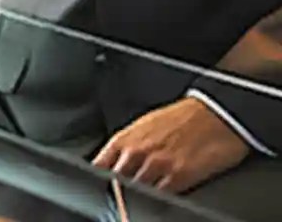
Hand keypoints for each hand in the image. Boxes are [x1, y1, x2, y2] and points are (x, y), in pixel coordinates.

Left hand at [92, 97, 249, 192]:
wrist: (215, 113)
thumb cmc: (181, 119)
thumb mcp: (143, 127)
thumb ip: (125, 148)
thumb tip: (111, 165)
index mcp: (124, 139)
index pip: (99, 167)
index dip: (99, 180)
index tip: (101, 187)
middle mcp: (137, 152)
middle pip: (116, 183)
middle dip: (117, 191)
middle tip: (123, 196)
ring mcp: (157, 165)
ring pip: (136, 192)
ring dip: (136, 197)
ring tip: (140, 199)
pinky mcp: (179, 176)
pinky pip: (160, 197)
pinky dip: (157, 201)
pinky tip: (158, 201)